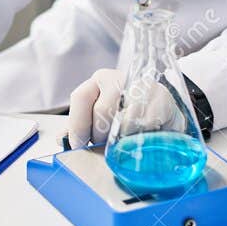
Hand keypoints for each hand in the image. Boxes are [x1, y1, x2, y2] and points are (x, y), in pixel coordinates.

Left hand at [68, 69, 182, 147]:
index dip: (77, 124)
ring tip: (123, 143)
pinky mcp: (160, 98)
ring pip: (123, 119)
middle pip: (101, 110)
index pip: (80, 97)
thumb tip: (60, 139)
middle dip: (100, 135)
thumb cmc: (128, 116)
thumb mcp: (101, 118)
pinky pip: (144, 123)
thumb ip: (80, 127)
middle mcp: (118, 78)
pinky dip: (139, 136)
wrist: (165, 111)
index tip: (78, 144)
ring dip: (120, 138)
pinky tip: (141, 138)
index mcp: (99, 81)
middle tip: (105, 147)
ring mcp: (140, 86)